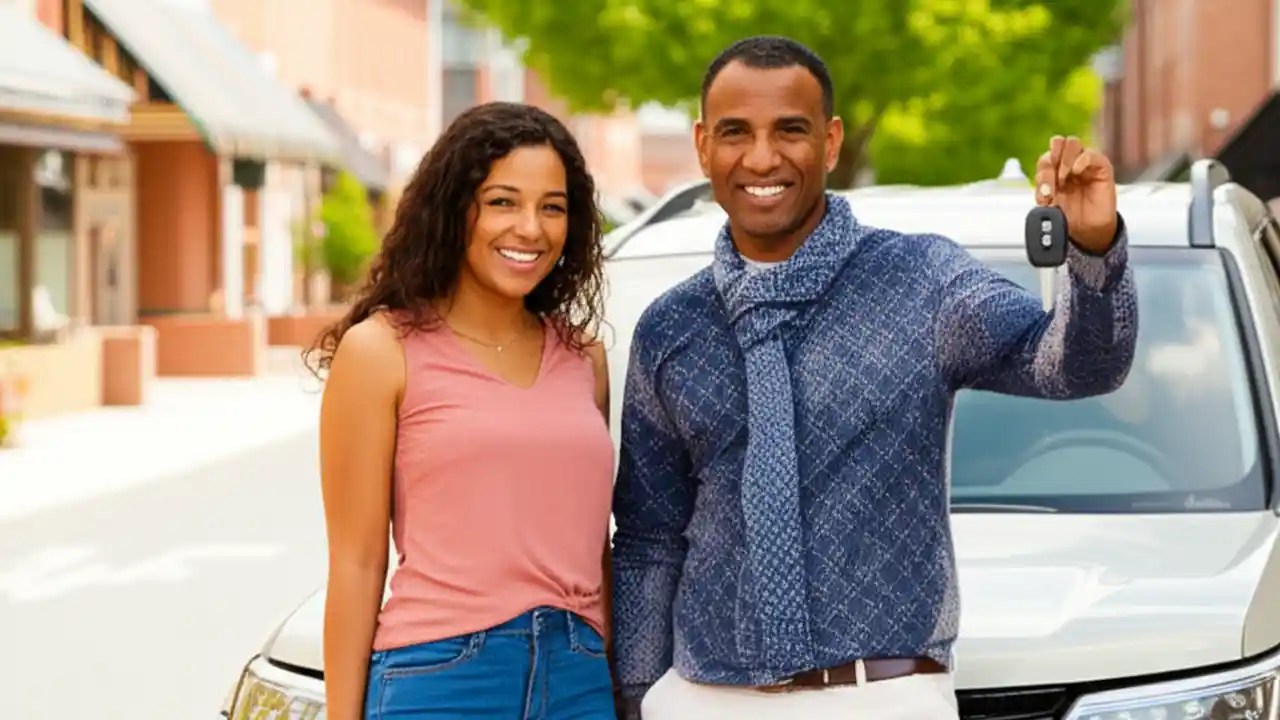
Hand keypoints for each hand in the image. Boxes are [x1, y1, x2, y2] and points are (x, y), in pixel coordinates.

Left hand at [1035, 135, 1117, 252]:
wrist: (1088, 230)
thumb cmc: (1070, 215)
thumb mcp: (1049, 205)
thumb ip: (1043, 193)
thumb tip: (1041, 190)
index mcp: (1054, 169)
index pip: (1045, 157)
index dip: (1042, 174)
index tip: (1043, 194)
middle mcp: (1069, 163)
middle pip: (1057, 143)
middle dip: (1051, 161)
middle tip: (1053, 183)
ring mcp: (1085, 163)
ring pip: (1072, 143)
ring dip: (1064, 161)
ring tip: (1064, 180)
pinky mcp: (1101, 167)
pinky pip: (1091, 154)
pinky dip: (1081, 161)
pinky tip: (1076, 173)